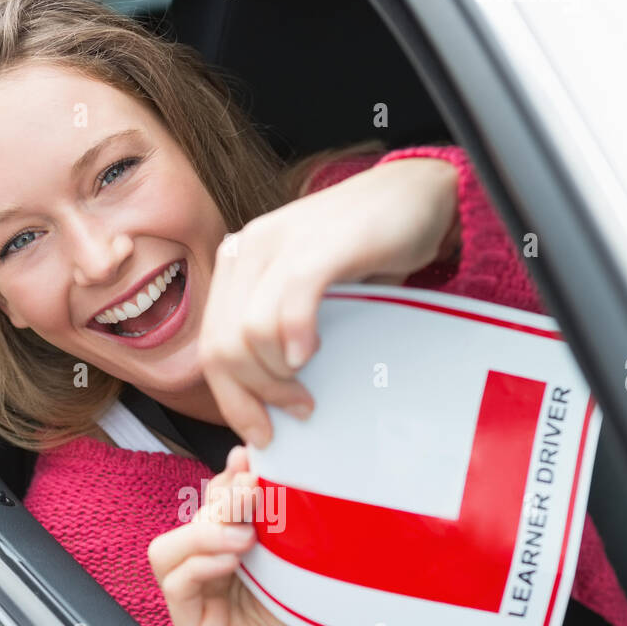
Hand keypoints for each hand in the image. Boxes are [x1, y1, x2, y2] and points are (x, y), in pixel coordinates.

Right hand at [147, 446, 373, 625]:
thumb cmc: (322, 618)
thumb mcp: (305, 557)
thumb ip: (281, 515)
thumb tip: (255, 461)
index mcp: (237, 546)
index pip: (213, 499)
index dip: (227, 478)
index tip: (253, 461)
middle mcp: (212, 569)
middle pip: (193, 519)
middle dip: (222, 501)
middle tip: (255, 494)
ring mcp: (199, 600)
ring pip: (170, 549)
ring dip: (205, 533)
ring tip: (245, 537)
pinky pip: (175, 585)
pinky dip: (198, 565)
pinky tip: (231, 562)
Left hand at [198, 156, 458, 446]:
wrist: (415, 194)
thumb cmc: (366, 249)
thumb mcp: (310, 294)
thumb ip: (281, 331)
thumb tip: (273, 397)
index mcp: (239, 265)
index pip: (211, 347)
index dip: (231, 399)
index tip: (261, 431)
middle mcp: (247, 250)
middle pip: (222, 347)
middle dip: (253, 396)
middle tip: (291, 414)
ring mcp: (278, 243)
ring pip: (248, 334)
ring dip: (277, 377)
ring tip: (308, 392)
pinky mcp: (317, 244)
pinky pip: (290, 303)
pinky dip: (296, 339)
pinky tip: (311, 355)